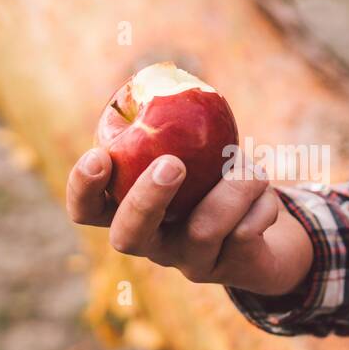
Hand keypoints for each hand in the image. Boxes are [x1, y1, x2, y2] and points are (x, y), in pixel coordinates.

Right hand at [65, 147, 314, 297]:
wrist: (263, 234)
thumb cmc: (215, 178)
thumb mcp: (195, 149)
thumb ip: (173, 126)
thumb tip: (166, 79)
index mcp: (129, 211)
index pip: (87, 210)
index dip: (84, 187)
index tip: (99, 155)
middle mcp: (152, 242)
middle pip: (128, 236)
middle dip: (147, 198)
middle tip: (172, 164)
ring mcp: (189, 261)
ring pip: (204, 229)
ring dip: (234, 187)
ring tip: (251, 168)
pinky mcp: (229, 269)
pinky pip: (246, 232)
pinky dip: (262, 202)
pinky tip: (264, 196)